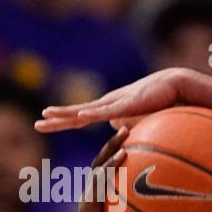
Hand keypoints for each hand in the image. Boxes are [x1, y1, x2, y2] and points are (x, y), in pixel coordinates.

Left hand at [36, 67, 192, 133]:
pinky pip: (110, 111)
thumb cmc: (159, 101)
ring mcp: (117, 103)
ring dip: (68, 113)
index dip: (63, 121)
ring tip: (49, 115)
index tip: (44, 124)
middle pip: (78, 113)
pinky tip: (83, 115)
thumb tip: (114, 126)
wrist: (174, 85)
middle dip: (57, 119)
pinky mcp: (130, 103)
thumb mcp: (138, 118)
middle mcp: (108, 104)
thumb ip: (125, 122)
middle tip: (37, 125)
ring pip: (88, 111)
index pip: (81, 117)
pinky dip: (95, 114)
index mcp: (109, 109)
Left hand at [79, 127, 140, 211]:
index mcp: (88, 208)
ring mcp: (95, 197)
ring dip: (114, 148)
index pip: (97, 180)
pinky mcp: (103, 198)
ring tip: (131, 131)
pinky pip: (112, 175)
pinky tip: (141, 152)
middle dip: (110, 146)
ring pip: (102, 166)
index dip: (109, 166)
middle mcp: (89, 197)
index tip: (124, 153)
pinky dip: (122, 162)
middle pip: (97, 164)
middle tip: (125, 129)